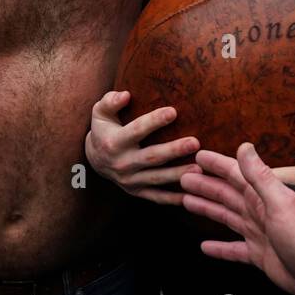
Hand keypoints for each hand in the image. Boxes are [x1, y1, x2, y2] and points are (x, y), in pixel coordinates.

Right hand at [85, 91, 200, 203]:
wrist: (94, 159)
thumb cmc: (104, 129)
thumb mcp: (100, 112)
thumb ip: (110, 101)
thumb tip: (126, 95)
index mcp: (114, 142)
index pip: (136, 130)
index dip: (154, 121)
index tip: (173, 111)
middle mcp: (121, 163)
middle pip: (151, 157)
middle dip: (173, 150)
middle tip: (195, 143)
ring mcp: (129, 180)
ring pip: (157, 178)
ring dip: (178, 175)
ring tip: (200, 169)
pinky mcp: (136, 192)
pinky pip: (156, 197)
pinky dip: (173, 199)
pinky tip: (191, 195)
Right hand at [181, 144, 294, 294]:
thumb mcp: (280, 201)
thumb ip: (260, 175)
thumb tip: (244, 147)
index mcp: (262, 196)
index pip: (234, 174)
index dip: (216, 165)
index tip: (198, 156)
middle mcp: (258, 212)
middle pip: (225, 195)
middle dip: (205, 186)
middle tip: (184, 179)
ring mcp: (258, 233)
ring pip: (226, 217)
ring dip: (207, 209)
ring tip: (187, 203)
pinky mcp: (259, 255)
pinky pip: (233, 250)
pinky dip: (219, 248)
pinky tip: (206, 247)